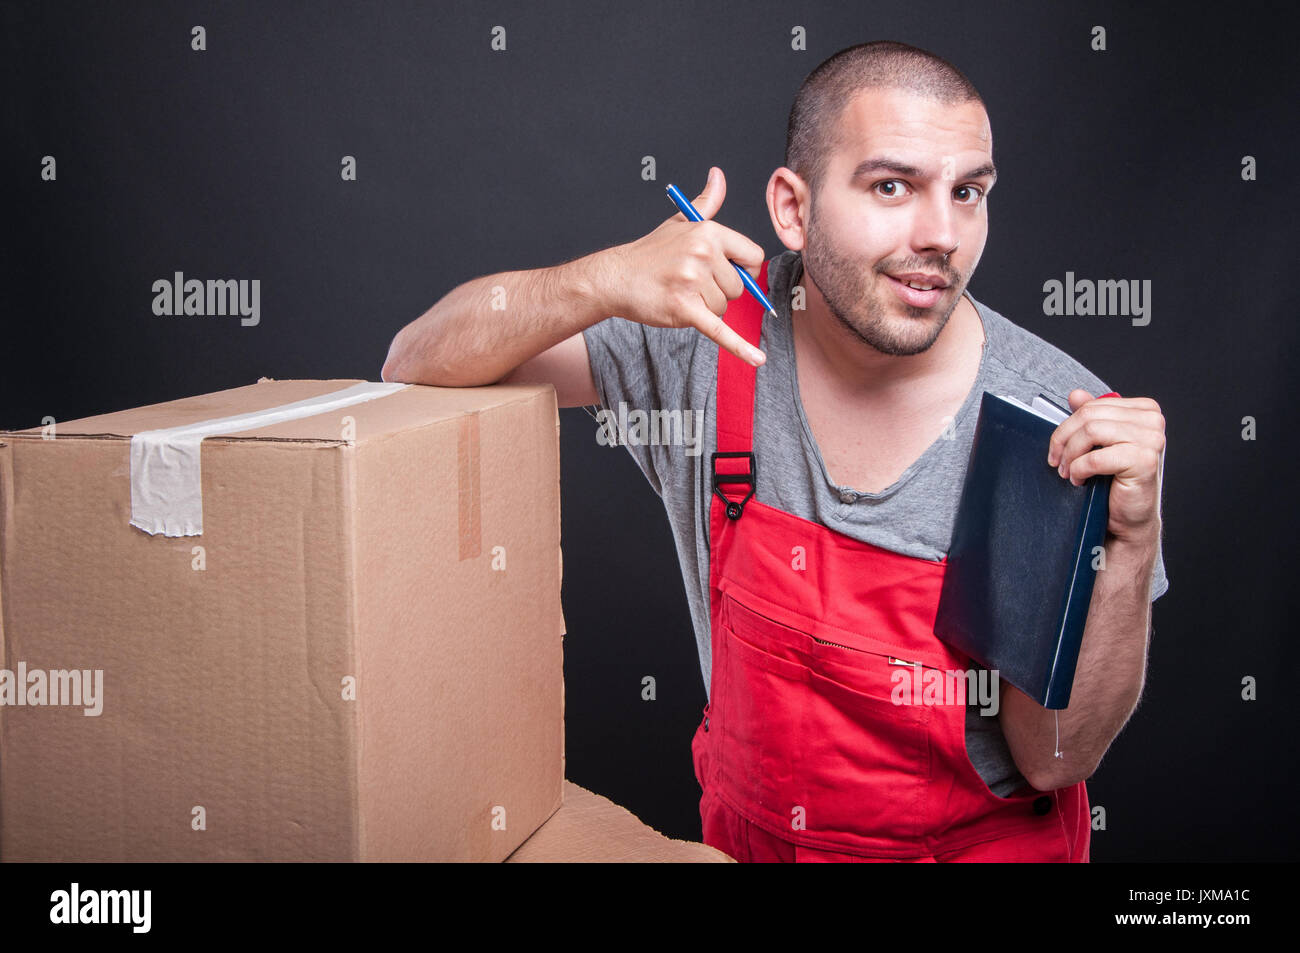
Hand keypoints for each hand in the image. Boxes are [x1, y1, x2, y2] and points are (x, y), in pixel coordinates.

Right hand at [605, 166, 767, 366]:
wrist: (615, 277)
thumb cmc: (650, 253)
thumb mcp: (680, 222)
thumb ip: (707, 202)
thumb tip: (719, 176)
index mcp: (709, 232)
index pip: (752, 257)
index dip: (743, 269)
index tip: (726, 271)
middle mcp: (703, 254)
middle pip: (737, 289)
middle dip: (718, 291)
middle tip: (689, 283)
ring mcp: (693, 283)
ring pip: (723, 309)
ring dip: (705, 308)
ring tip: (679, 294)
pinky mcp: (684, 310)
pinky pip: (719, 331)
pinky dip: (740, 347)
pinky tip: (758, 359)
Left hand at [1046, 390, 1164, 543]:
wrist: (1131, 517)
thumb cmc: (1118, 482)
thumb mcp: (1101, 444)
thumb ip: (1093, 417)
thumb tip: (1076, 395)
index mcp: (1144, 410)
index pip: (1093, 406)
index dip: (1067, 426)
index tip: (1057, 447)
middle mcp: (1152, 421)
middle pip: (1088, 416)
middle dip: (1064, 440)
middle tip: (1057, 461)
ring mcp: (1151, 439)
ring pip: (1090, 432)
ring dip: (1071, 456)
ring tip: (1068, 471)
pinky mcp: (1144, 460)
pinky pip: (1095, 457)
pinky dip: (1079, 469)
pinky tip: (1080, 480)